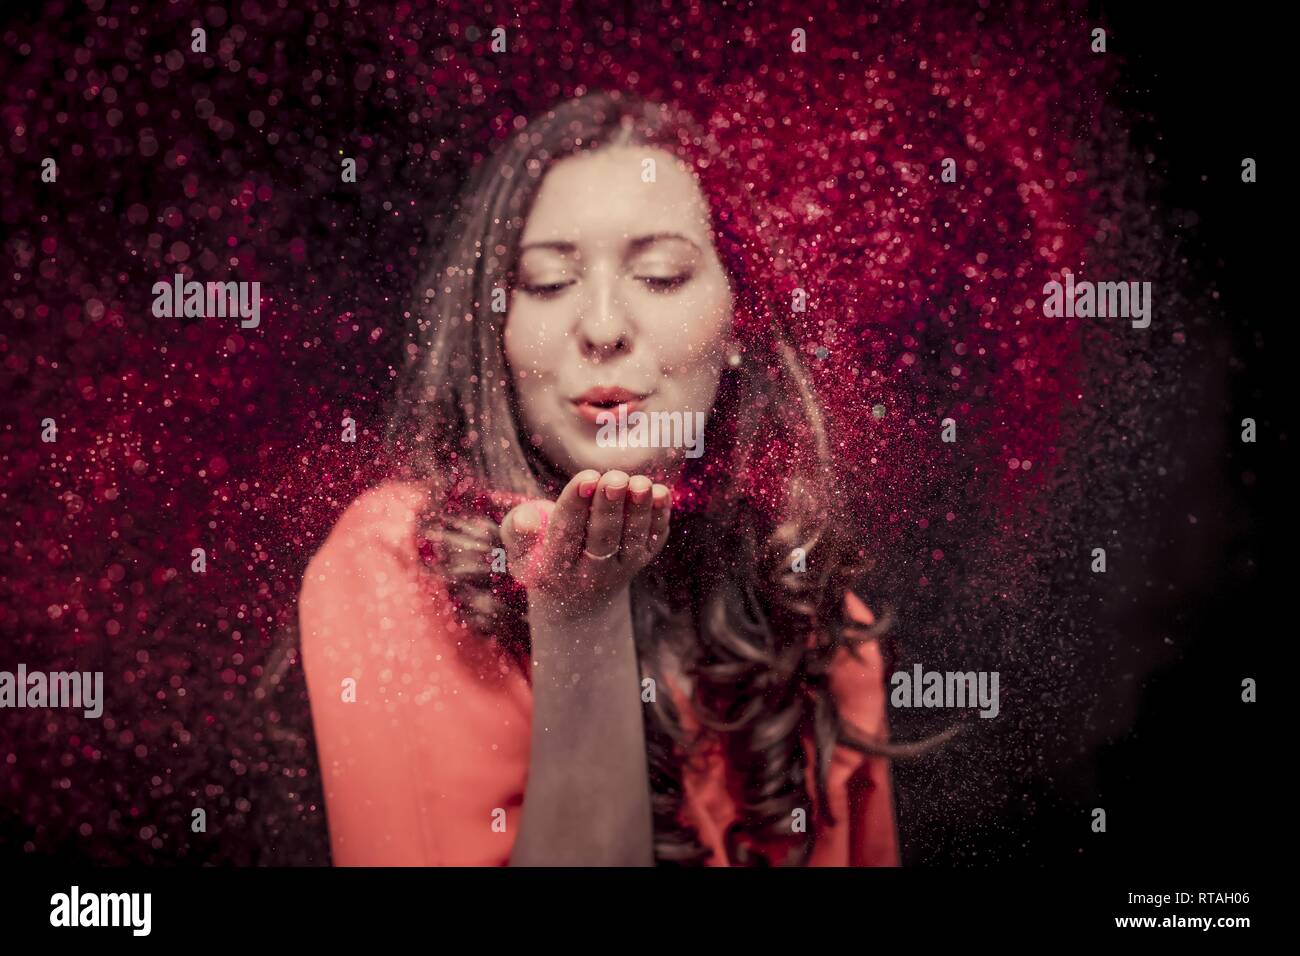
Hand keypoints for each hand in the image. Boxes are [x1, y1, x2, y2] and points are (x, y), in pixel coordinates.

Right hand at [499, 470, 671, 619]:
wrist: (576, 596)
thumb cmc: (540, 555)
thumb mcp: (519, 549)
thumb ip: (517, 531)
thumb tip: (529, 520)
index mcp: (554, 569)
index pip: (565, 534)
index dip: (576, 505)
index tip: (586, 477)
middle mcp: (590, 574)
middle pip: (602, 539)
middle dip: (609, 507)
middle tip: (615, 478)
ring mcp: (620, 568)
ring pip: (632, 540)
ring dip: (639, 510)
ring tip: (641, 483)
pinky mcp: (642, 560)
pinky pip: (653, 539)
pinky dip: (660, 517)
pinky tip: (661, 492)